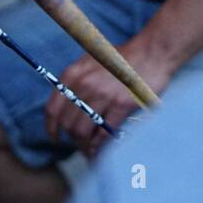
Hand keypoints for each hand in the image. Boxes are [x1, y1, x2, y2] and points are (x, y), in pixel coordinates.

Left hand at [46, 35, 174, 157]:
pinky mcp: (121, 104)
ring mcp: (102, 95)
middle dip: (73, 138)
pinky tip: (100, 149)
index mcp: (72, 75)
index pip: (53, 109)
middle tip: (80, 145)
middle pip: (67, 124)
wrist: (151, 52)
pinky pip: (104, 133)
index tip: (54, 138)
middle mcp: (84, 85)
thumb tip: (65, 107)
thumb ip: (74, 82)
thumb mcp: (89, 62)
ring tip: (90, 150)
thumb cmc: (121, 58)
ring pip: (83, 131)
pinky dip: (100, 145)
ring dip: (85, 145)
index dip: (51, 128)